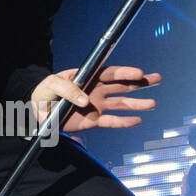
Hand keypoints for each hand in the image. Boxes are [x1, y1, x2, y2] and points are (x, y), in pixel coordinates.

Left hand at [30, 64, 160, 133]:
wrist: (37, 111)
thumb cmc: (44, 93)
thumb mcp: (52, 85)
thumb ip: (68, 90)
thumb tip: (86, 101)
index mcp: (88, 77)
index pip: (110, 73)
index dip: (126, 73)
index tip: (139, 73)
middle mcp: (96, 90)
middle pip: (122, 85)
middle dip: (140, 82)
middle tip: (157, 78)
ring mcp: (97, 105)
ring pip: (121, 104)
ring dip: (137, 104)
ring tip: (153, 103)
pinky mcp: (93, 121)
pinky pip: (112, 121)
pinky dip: (124, 122)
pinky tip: (138, 120)